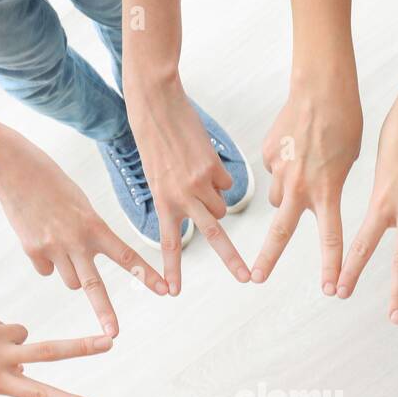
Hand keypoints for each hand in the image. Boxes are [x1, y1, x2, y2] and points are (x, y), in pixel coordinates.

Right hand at [0, 139, 168, 333]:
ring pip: (69, 281)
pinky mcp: (31, 250)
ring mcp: (52, 247)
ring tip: (60, 242)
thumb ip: (88, 235)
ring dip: (70, 272)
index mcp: (94, 226)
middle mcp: (75, 241)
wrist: (13, 168)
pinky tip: (39, 237)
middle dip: (105, 312)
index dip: (147, 275)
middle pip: (93, 285)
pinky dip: (46, 261)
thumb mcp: (81, 205)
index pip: (127, 256)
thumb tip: (76, 270)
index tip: (164, 291)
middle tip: (114, 334)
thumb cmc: (52, 182)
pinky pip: (46, 270)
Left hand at [125, 78, 248, 292]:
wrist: (156, 104)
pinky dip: (220, 179)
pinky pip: (226, 184)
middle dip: (232, 260)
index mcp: (162, 200)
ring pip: (222, 208)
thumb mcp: (155, 175)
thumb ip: (175, 197)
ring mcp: (200, 182)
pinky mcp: (214, 167)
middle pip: (213, 235)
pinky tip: (205, 162)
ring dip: (217, 202)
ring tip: (201, 181)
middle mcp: (182, 196)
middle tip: (247, 278)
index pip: (170, 243)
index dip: (172, 269)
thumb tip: (203, 208)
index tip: (174, 292)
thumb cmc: (151, 138)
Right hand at [251, 84, 361, 292]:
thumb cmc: (344, 121)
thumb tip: (311, 196)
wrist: (322, 87)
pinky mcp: (268, 154)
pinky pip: (274, 168)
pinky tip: (295, 145)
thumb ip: (329, 185)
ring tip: (302, 169)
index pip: (331, 238)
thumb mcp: (348, 162)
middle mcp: (300, 186)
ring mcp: (280, 170)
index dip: (332, 267)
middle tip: (255, 278)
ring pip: (277, 197)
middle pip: (280, 232)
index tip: (331, 290)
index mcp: (327, 191)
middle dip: (267, 259)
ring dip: (286, 194)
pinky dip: (283, 164)